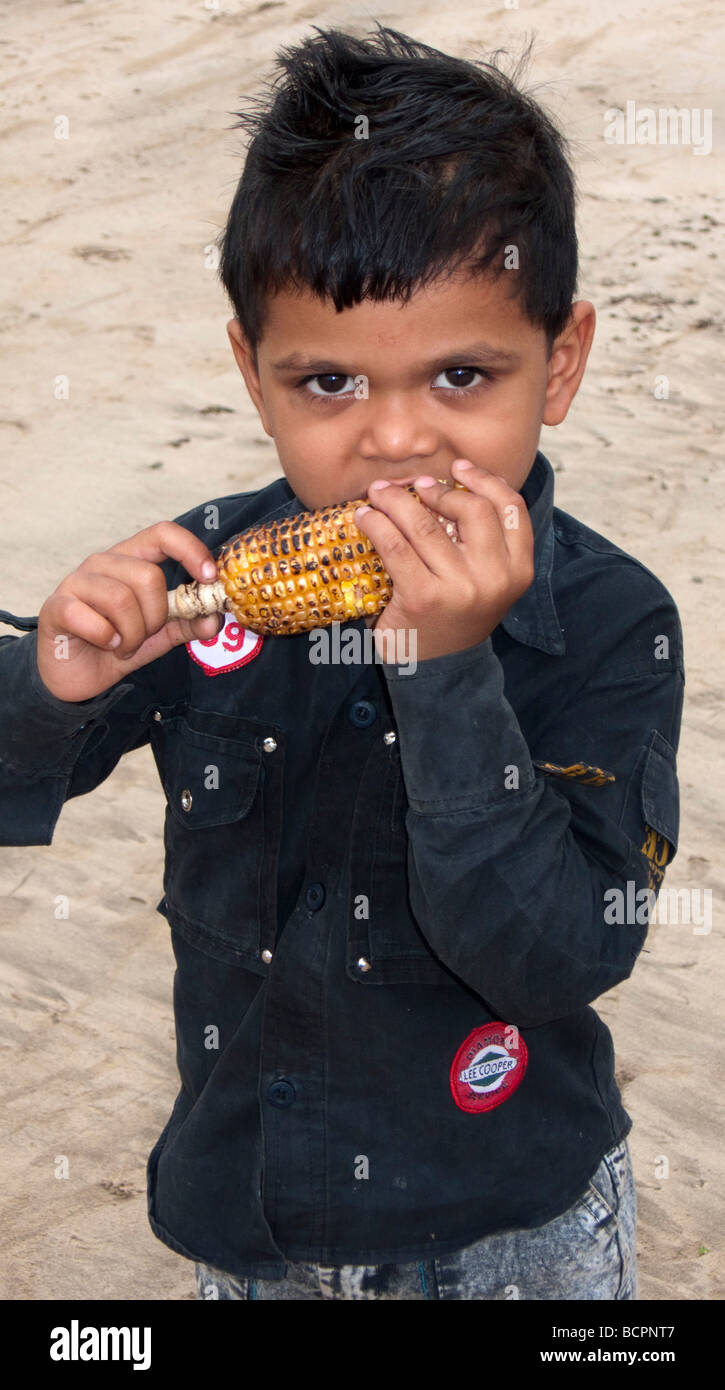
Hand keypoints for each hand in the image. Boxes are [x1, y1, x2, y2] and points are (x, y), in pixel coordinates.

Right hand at [36, 521, 224, 702]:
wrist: (74, 674)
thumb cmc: (116, 645)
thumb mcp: (160, 636)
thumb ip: (187, 623)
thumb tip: (213, 617)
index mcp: (131, 560)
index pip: (162, 534)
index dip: (190, 550)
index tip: (209, 578)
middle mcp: (104, 563)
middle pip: (148, 576)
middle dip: (156, 617)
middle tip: (144, 636)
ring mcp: (77, 581)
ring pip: (122, 599)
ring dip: (132, 635)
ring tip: (124, 646)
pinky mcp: (57, 606)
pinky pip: (94, 621)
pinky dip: (107, 640)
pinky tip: (105, 645)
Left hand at [354, 459, 534, 661]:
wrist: (439, 669)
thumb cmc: (458, 615)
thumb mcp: (488, 580)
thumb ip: (484, 541)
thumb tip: (449, 483)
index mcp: (518, 570)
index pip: (512, 508)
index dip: (485, 480)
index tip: (459, 468)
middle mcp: (495, 578)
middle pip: (472, 509)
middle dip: (439, 490)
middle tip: (414, 486)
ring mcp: (459, 588)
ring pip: (426, 524)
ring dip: (396, 500)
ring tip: (379, 493)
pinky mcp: (421, 597)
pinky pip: (395, 546)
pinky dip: (376, 525)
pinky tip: (365, 518)